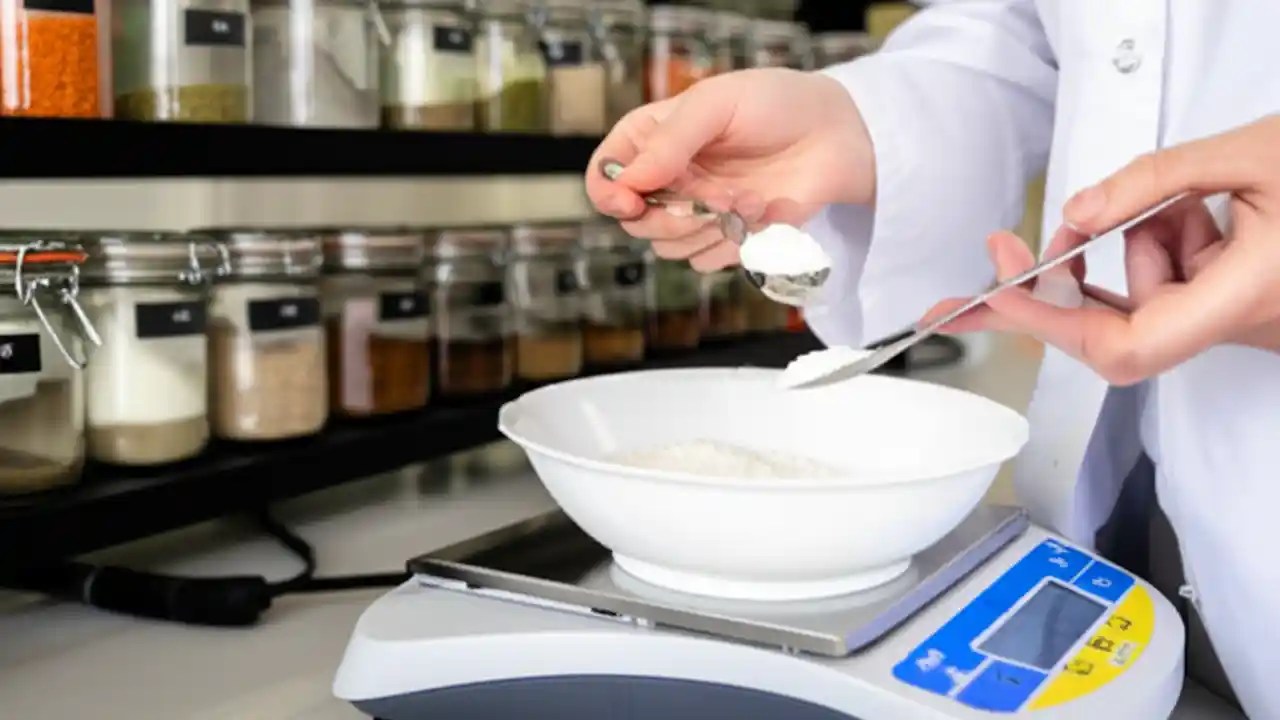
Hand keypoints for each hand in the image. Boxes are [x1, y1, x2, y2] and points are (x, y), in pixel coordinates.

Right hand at [585, 69, 874, 270]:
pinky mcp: (726, 240)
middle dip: (673, 214)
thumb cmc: (776, 104)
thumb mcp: (717, 103)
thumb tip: (631, 181)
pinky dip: (734, 243)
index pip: (605, 176)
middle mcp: (667, 180)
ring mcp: (696, 213)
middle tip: (718, 193)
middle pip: (634, 223)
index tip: (632, 201)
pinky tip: (761, 214)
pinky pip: (706, 262)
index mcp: (651, 139)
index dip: (609, 194)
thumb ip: (671, 140)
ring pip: (668, 248)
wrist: (837, 135)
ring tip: (749, 196)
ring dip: (709, 227)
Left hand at [922, 115, 1279, 384]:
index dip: (1052, 324)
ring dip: (1136, 240)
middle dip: (1060, 283)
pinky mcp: (1228, 307)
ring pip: (1139, 294)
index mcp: (1245, 296)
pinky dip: (1159, 244)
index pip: (1125, 343)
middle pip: (1113, 329)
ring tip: (1193, 196)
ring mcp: (1231, 320)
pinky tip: (1197, 210)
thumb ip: (1152, 181)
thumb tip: (1077, 213)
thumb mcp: (1248, 154)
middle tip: (1003, 248)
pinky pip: (1166, 284)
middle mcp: (1235, 322)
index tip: (997, 291)